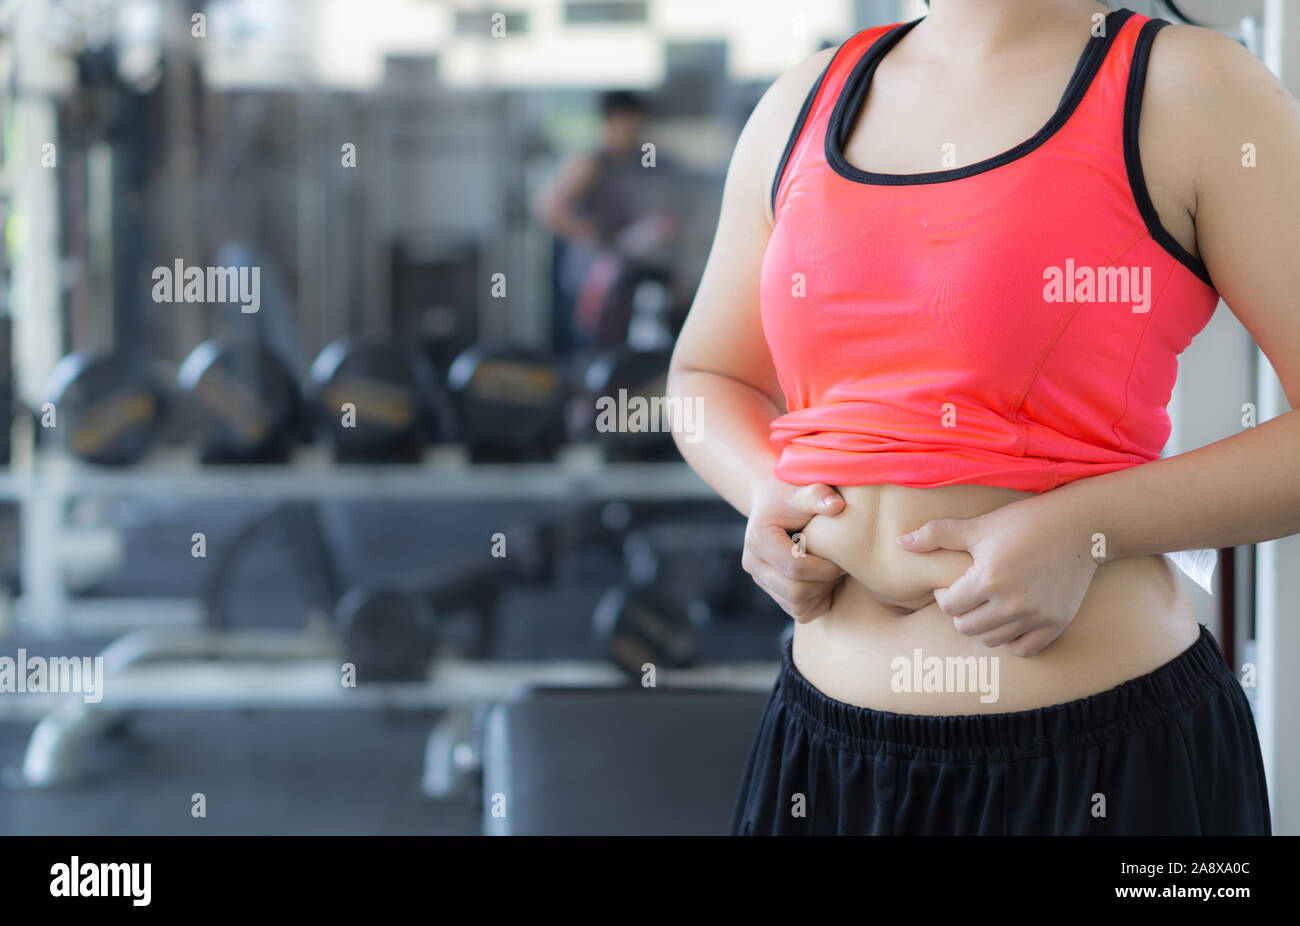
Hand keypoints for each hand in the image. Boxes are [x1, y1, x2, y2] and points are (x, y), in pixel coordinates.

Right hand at [742, 479, 846, 621]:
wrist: (774, 501)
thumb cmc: (792, 494)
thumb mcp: (801, 491)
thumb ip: (818, 495)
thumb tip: (836, 505)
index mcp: (759, 540)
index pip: (795, 567)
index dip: (825, 567)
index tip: (844, 557)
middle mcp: (753, 563)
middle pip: (796, 592)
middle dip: (825, 583)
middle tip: (842, 566)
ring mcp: (760, 580)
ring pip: (797, 605)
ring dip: (822, 593)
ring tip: (833, 571)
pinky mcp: (771, 592)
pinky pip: (799, 612)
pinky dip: (817, 601)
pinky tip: (825, 580)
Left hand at [896, 493, 1098, 655]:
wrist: (1080, 527)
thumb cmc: (1024, 522)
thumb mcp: (978, 526)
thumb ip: (937, 535)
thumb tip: (900, 543)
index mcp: (988, 579)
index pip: (948, 606)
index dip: (943, 595)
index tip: (952, 583)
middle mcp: (1012, 604)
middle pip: (965, 627)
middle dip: (960, 612)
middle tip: (968, 595)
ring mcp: (1036, 617)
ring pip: (991, 640)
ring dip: (982, 626)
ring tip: (986, 606)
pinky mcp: (1056, 623)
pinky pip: (1024, 650)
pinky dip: (1012, 641)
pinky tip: (1009, 621)